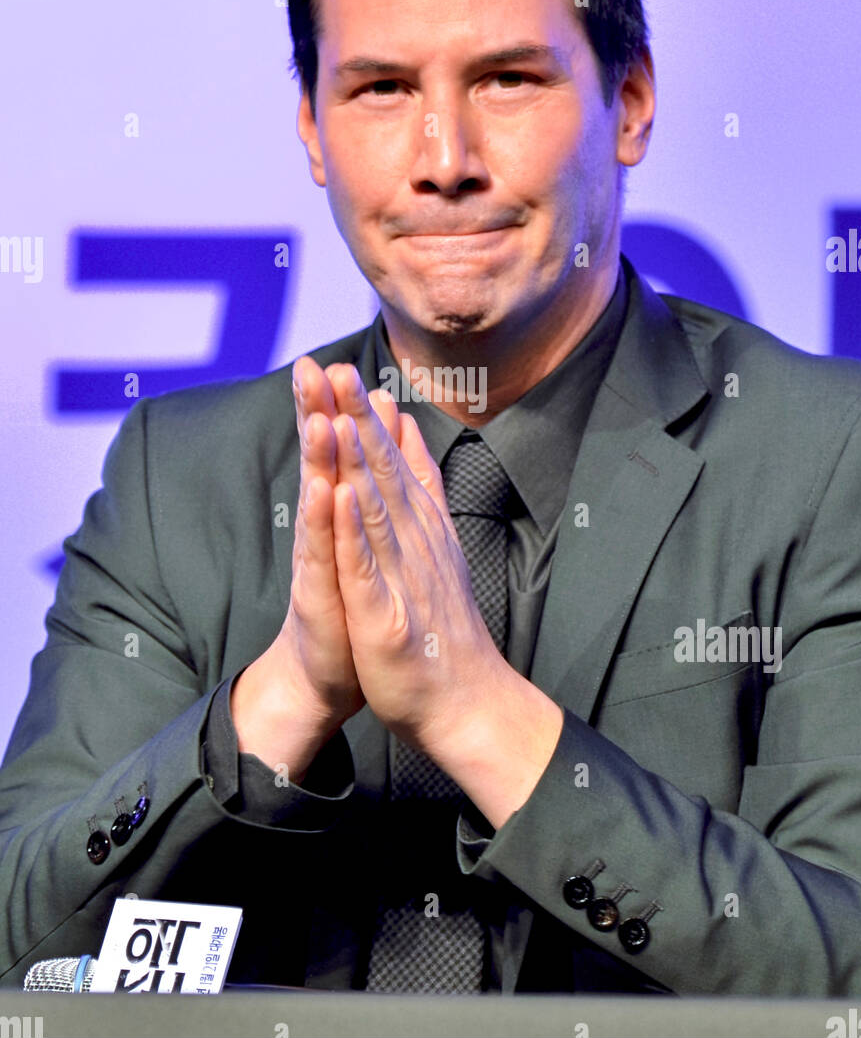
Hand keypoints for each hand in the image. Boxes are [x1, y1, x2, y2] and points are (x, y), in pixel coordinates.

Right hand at [230, 356, 400, 768]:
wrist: (327, 676)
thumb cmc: (350, 603)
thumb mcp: (362, 539)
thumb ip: (366, 485)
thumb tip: (377, 434)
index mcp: (337, 514)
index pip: (333, 451)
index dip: (330, 408)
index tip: (325, 360)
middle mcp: (322, 532)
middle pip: (317, 464)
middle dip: (314, 414)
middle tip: (307, 367)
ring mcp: (320, 564)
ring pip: (319, 502)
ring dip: (318, 459)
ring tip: (319, 418)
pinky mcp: (325, 599)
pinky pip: (326, 557)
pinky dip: (327, 525)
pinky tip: (325, 495)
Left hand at [325, 362, 505, 754]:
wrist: (467, 703)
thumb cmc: (441, 628)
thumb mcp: (433, 544)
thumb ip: (421, 484)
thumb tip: (405, 425)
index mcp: (421, 529)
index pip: (392, 464)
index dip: (366, 418)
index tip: (345, 371)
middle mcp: (416, 544)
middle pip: (383, 475)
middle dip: (358, 422)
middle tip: (336, 371)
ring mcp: (403, 578)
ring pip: (375, 510)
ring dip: (357, 462)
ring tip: (337, 417)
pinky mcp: (385, 618)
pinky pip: (366, 568)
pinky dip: (353, 531)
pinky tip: (339, 497)